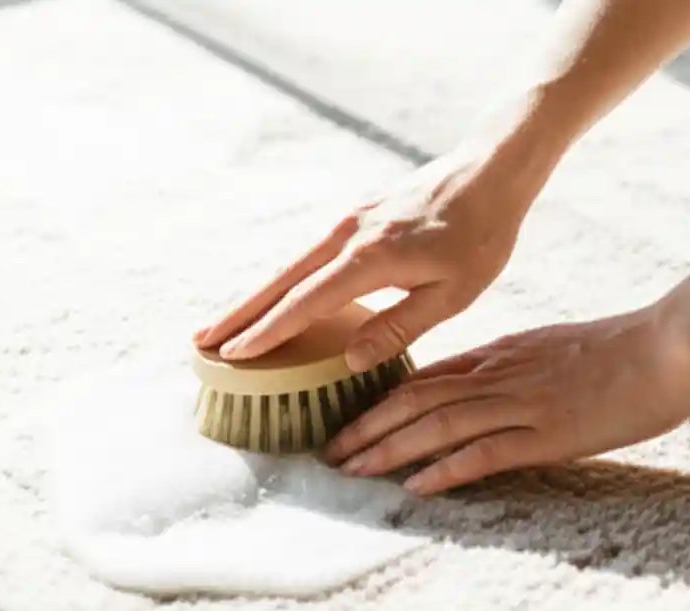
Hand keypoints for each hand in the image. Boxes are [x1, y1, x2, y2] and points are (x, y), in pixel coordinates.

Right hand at [193, 147, 542, 371]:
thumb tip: (351, 359)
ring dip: (254, 297)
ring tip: (223, 326)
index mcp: (371, 258)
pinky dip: (281, 280)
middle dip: (239, 314)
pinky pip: (307, 255)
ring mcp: (348, 222)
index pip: (305, 303)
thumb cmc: (481, 237)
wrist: (489, 172)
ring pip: (289, 266)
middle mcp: (348, 236)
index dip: (267, 333)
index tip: (234, 356)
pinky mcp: (355, 216)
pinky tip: (272, 297)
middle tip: (200, 343)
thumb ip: (399, 327)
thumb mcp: (453, 294)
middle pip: (280, 281)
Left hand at [324, 307, 689, 494]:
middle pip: (416, 399)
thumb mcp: (554, 346)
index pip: (426, 377)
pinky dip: (446, 469)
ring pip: (438, 424)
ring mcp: (523, 403)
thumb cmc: (623, 348)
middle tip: (328, 454)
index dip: (381, 401)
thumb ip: (514, 364)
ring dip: (388, 449)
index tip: (348, 423)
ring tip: (352, 472)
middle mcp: (501, 375)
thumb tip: (479, 383)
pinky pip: (487, 452)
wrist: (669, 344)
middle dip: (366, 427)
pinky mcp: (550, 433)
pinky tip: (417, 487)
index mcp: (502, 352)